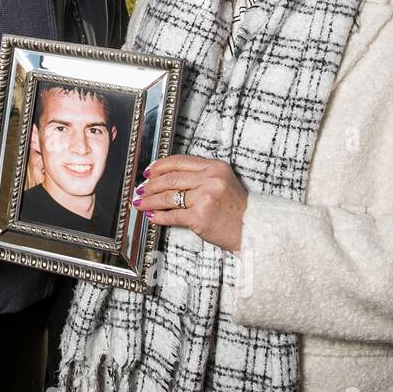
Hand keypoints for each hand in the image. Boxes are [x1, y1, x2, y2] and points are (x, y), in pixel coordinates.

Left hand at [133, 155, 247, 252]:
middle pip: (170, 179)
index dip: (160, 166)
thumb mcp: (222, 182)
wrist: (252, 229)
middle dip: (150, 185)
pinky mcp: (200, 217)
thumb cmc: (236, 208)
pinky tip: (152, 216)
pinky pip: (172, 215)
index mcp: (215, 167)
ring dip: (149, 200)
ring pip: (168, 197)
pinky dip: (159, 216)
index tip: (148, 172)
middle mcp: (210, 180)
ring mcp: (205, 198)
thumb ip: (199, 176)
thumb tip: (165, 178)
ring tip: (140, 203)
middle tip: (140, 190)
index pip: (179, 162)